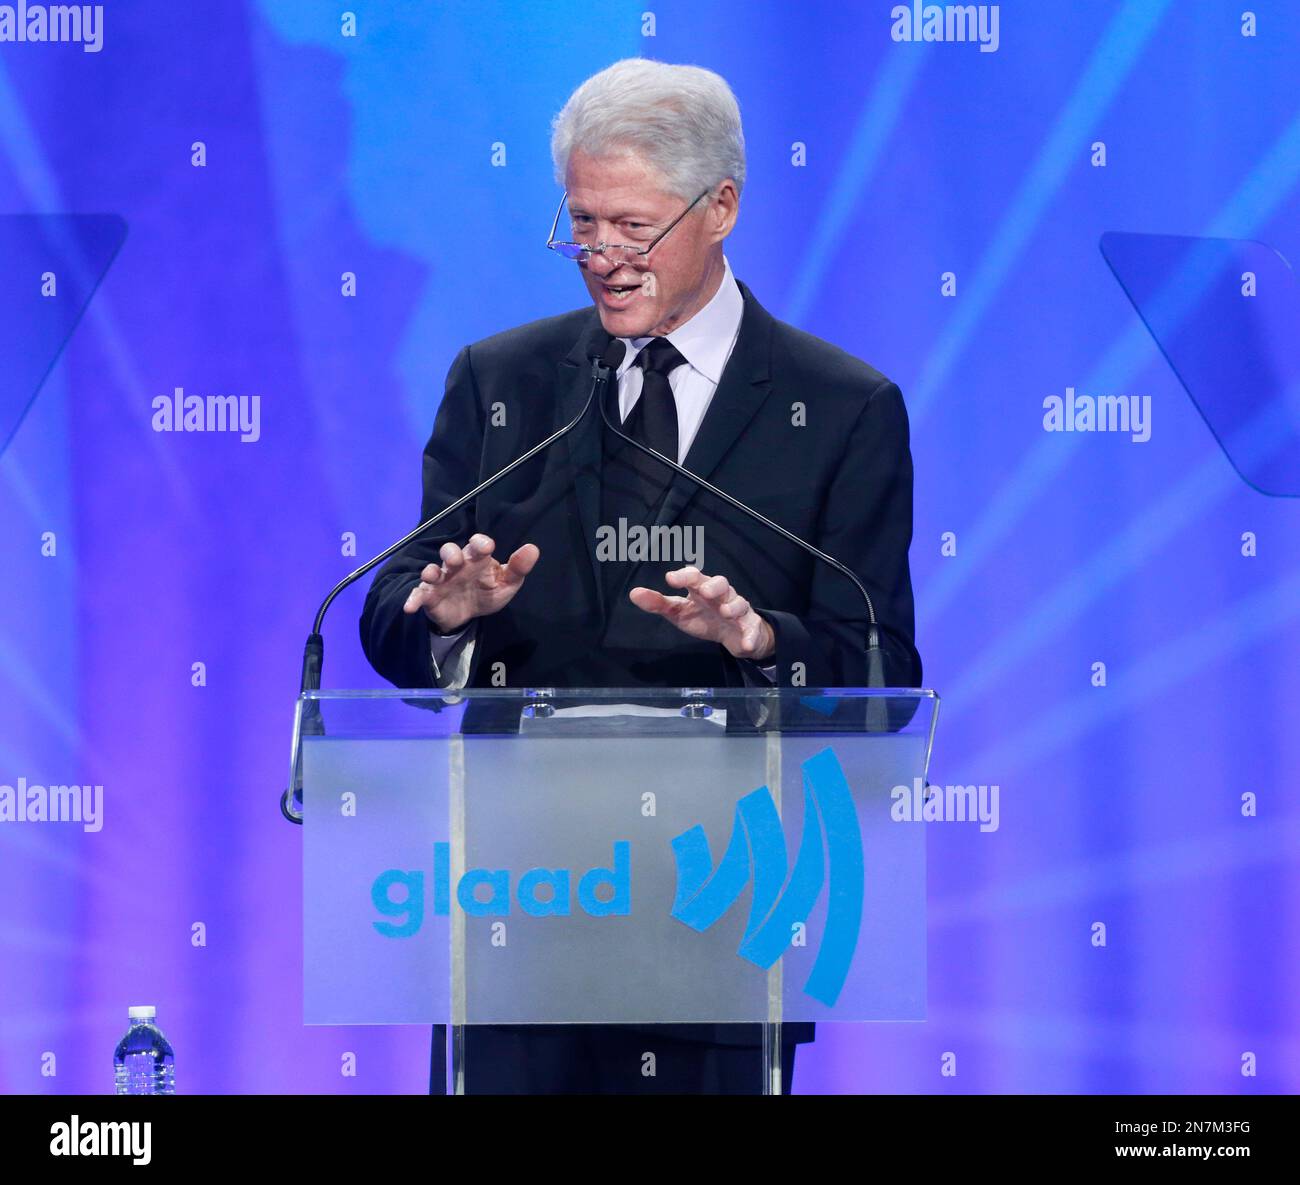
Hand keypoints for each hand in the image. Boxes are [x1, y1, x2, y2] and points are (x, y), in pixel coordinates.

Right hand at [402, 533, 538, 632]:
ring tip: (433, 576)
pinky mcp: (429, 595)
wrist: (468, 615)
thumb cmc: (487, 593)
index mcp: (476, 559)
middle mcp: (457, 565)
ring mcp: (441, 580)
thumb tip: (533, 548)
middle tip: (456, 561)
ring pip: (432, 569)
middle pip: (450, 551)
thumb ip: (518, 568)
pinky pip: (418, 594)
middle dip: (451, 553)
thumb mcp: (506, 584)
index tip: (487, 547)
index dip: (480, 542)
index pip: (477, 544)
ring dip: (431, 571)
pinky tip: (410, 607)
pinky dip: (413, 599)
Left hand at [629, 567, 775, 660]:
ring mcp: (738, 609)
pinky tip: (746, 645)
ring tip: (726, 612)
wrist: (733, 635)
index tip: (670, 579)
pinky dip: (751, 635)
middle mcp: (721, 595)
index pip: (694, 576)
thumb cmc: (703, 617)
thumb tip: (634, 593)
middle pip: (721, 583)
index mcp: (702, 588)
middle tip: (705, 591)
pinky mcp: (749, 625)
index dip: (684, 576)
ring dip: (733, 606)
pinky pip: (752, 628)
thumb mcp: (679, 612)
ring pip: (740, 602)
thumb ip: (658, 603)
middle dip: (714, 585)